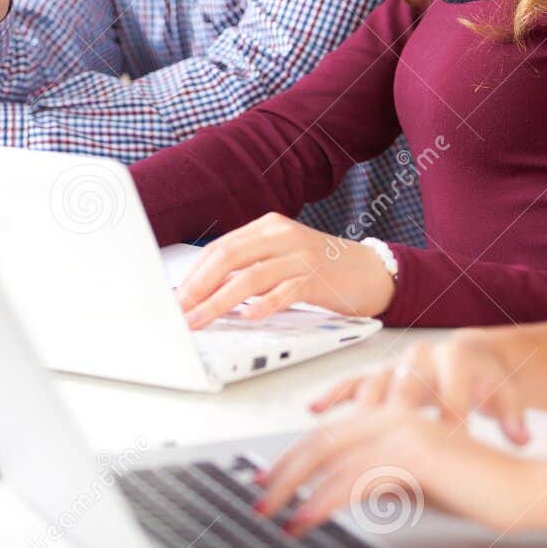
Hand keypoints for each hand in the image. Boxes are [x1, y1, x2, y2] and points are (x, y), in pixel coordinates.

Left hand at [177, 212, 393, 328]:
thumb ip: (250, 266)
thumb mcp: (281, 256)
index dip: (194, 274)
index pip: (220, 248)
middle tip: (180, 310)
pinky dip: (264, 304)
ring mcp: (300, 256)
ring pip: (250, 277)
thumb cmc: (321, 268)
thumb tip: (205, 292)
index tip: (175, 297)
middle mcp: (282, 235)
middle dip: (199, 287)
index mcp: (268, 227)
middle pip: (229, 257)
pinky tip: (249, 316)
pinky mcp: (318, 278)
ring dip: (219, 302)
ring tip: (200, 320)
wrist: (370, 271)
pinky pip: (285, 291)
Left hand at [253, 405, 522, 537]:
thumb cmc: (475, 488)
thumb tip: (340, 492)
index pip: (330, 433)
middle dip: (283, 470)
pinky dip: (321, 501)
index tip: (270, 477)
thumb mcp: (414, 481)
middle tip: (258, 495)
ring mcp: (402, 431)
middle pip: (322, 439)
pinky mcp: (411, 455)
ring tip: (274, 512)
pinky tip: (306, 517)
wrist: (520, 490)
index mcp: (392, 416)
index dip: (294, 455)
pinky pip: (352, 478)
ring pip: (330, 456)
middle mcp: (393, 416)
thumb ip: (379, 477)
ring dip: (294, 487)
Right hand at [308, 328, 535, 444]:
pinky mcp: (380, 375)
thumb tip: (520, 437)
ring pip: (371, 388)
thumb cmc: (489, 381)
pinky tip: (315, 411)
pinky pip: (352, 382)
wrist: (472, 357)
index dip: (451, 416)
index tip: (451, 441)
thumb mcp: (507, 394)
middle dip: (397, 421)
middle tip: (386, 450)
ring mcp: (397, 366)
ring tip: (337, 440)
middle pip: (404, 389)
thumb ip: (513, 417)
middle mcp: (421, 358)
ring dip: (355, 414)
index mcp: (456, 359)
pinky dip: (333, 396)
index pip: (452, 390)